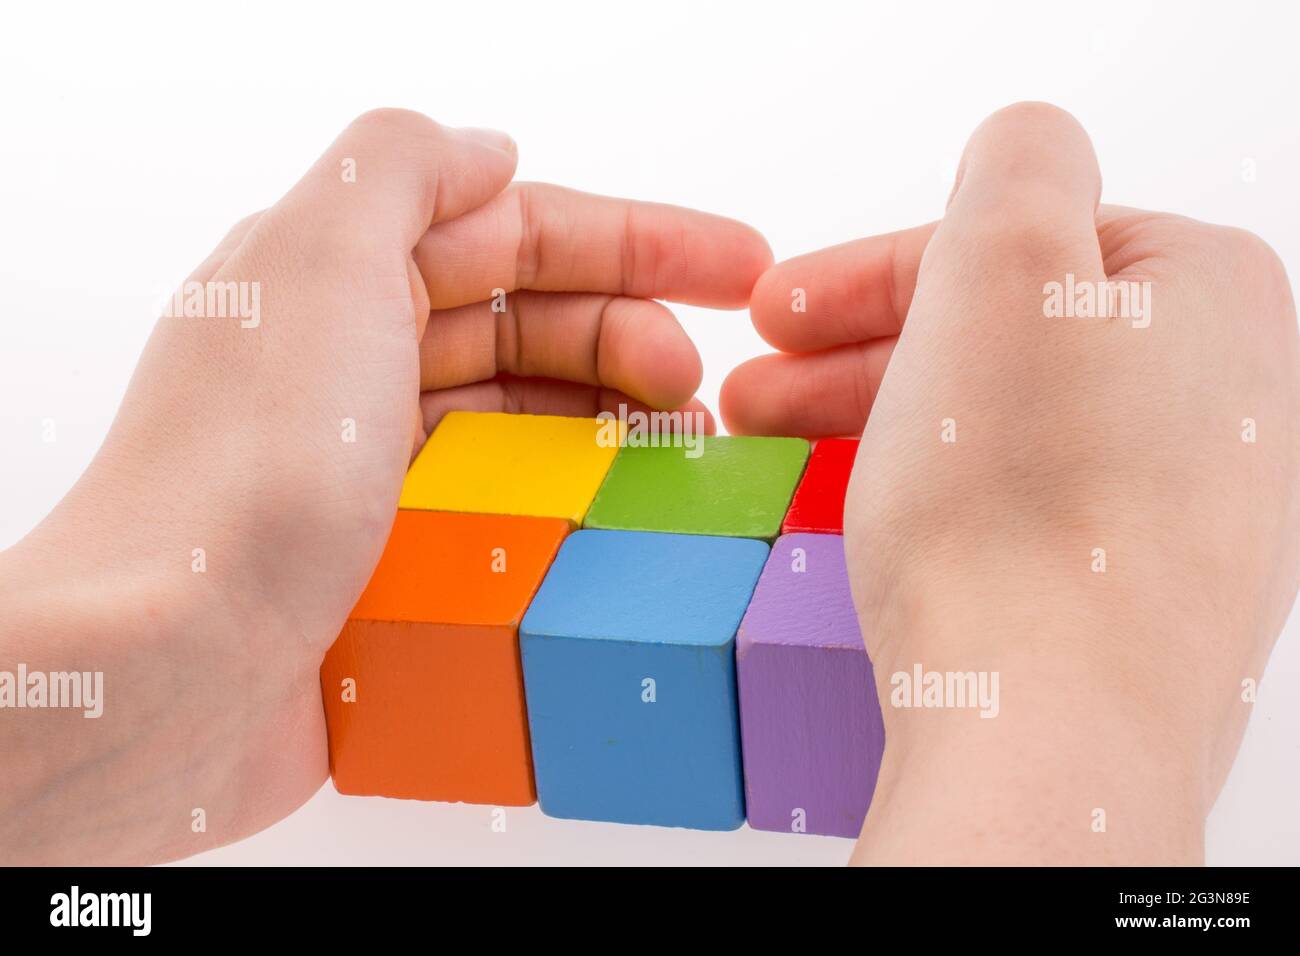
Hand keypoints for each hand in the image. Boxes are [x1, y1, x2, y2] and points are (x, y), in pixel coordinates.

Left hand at [0, 109, 770, 862]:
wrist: (169, 670)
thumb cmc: (246, 469)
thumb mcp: (319, 260)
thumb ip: (402, 169)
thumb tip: (492, 153)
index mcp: (337, 280)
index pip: (513, 234)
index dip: (633, 242)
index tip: (742, 268)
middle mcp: (355, 369)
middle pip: (530, 328)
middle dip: (632, 338)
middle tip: (705, 385)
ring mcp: (375, 473)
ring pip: (528, 423)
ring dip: (615, 424)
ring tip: (687, 450)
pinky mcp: (393, 563)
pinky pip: (510, 513)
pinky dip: (576, 506)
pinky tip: (626, 521)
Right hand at [723, 102, 1299, 863]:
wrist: (1049, 736)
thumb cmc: (1022, 513)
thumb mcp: (1002, 260)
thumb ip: (1015, 163)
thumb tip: (1025, 160)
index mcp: (1213, 301)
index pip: (1017, 245)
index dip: (875, 272)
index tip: (779, 309)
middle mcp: (1228, 406)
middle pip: (1006, 343)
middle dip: (861, 356)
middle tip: (761, 392)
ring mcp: (1193, 516)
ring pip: (1005, 431)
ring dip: (885, 426)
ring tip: (790, 458)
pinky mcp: (1141, 602)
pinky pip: (1020, 517)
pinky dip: (939, 502)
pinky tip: (880, 526)